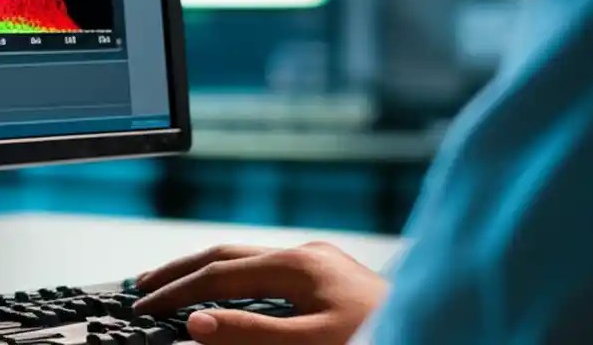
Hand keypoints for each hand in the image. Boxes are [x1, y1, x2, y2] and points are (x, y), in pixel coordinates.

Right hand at [133, 242, 387, 344]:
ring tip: (177, 285)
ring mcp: (324, 265)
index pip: (218, 274)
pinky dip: (239, 284)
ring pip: (250, 262)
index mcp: (299, 264)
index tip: (142, 306)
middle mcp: (309, 256)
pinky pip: (272, 274)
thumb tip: (197, 322)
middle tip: (143, 285)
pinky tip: (234, 296)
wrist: (451, 329)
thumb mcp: (314, 344)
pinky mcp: (336, 280)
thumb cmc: (388, 338)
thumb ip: (253, 333)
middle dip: (182, 269)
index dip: (176, 291)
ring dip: (208, 274)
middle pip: (228, 256)